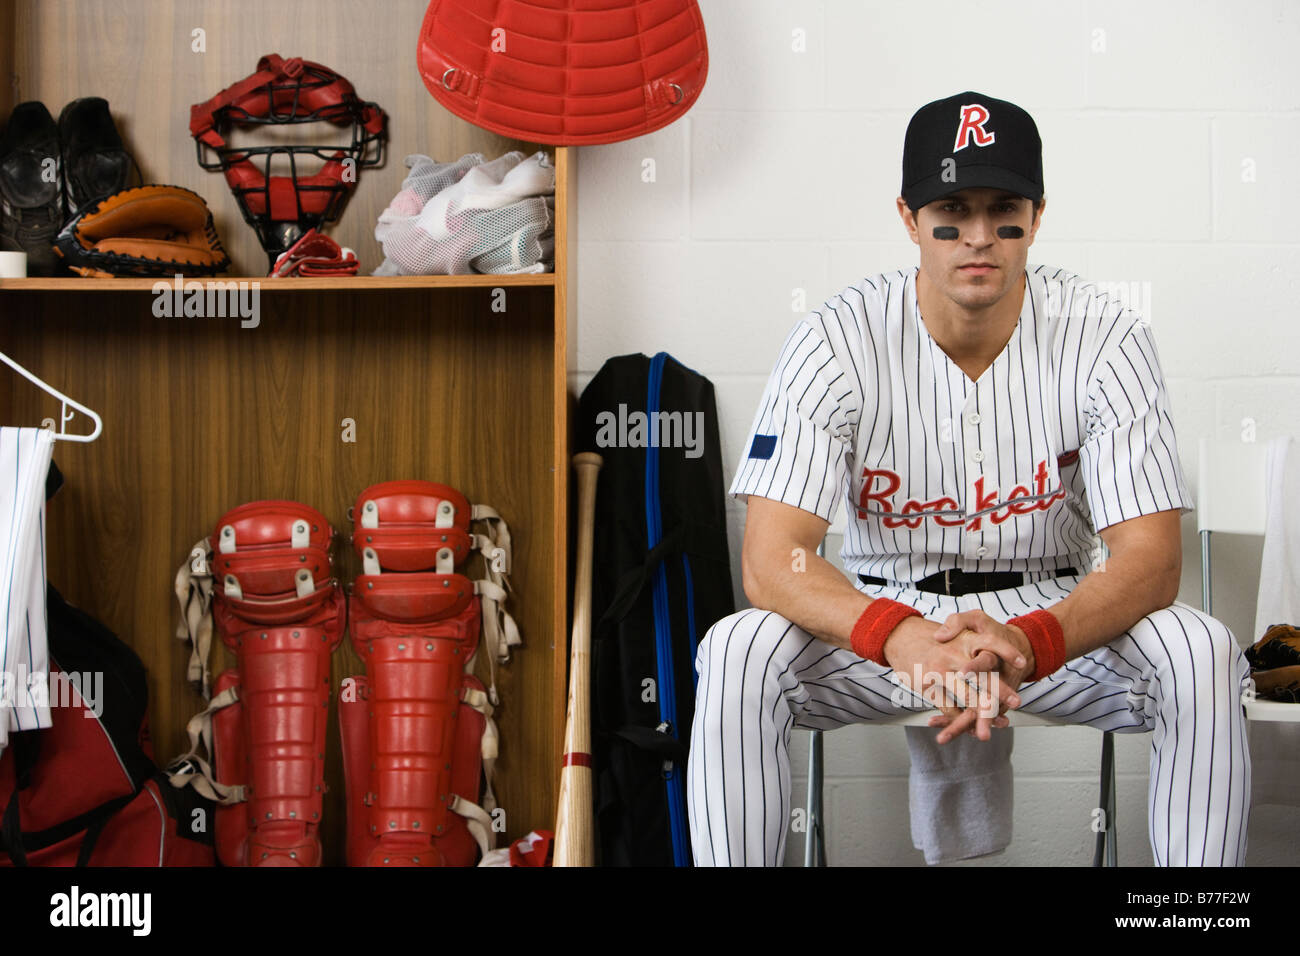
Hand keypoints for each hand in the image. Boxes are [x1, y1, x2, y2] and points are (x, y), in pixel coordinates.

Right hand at [881, 615, 1025, 742]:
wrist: (902, 637)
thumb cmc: (936, 639)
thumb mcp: (958, 628)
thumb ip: (981, 641)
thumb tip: (1004, 659)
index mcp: (964, 639)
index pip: (990, 642)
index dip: (1007, 651)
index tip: (1022, 662)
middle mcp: (953, 654)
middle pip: (981, 674)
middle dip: (1000, 690)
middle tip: (1017, 700)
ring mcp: (939, 671)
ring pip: (967, 696)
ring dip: (985, 712)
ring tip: (999, 722)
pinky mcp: (928, 687)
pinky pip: (949, 708)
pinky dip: (963, 720)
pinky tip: (974, 728)